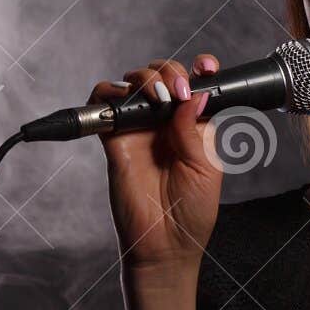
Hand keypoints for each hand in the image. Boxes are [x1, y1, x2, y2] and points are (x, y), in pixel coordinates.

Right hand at [94, 53, 223, 275]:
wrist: (165, 242)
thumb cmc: (192, 210)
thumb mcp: (205, 168)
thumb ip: (195, 130)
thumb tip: (193, 95)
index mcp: (195, 126)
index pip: (195, 86)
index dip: (199, 69)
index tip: (206, 67)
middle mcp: (167, 122)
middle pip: (162, 75)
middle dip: (170, 71)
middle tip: (178, 91)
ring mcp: (140, 127)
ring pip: (133, 82)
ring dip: (145, 78)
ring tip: (160, 99)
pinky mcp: (114, 137)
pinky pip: (103, 102)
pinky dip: (109, 91)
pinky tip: (127, 101)